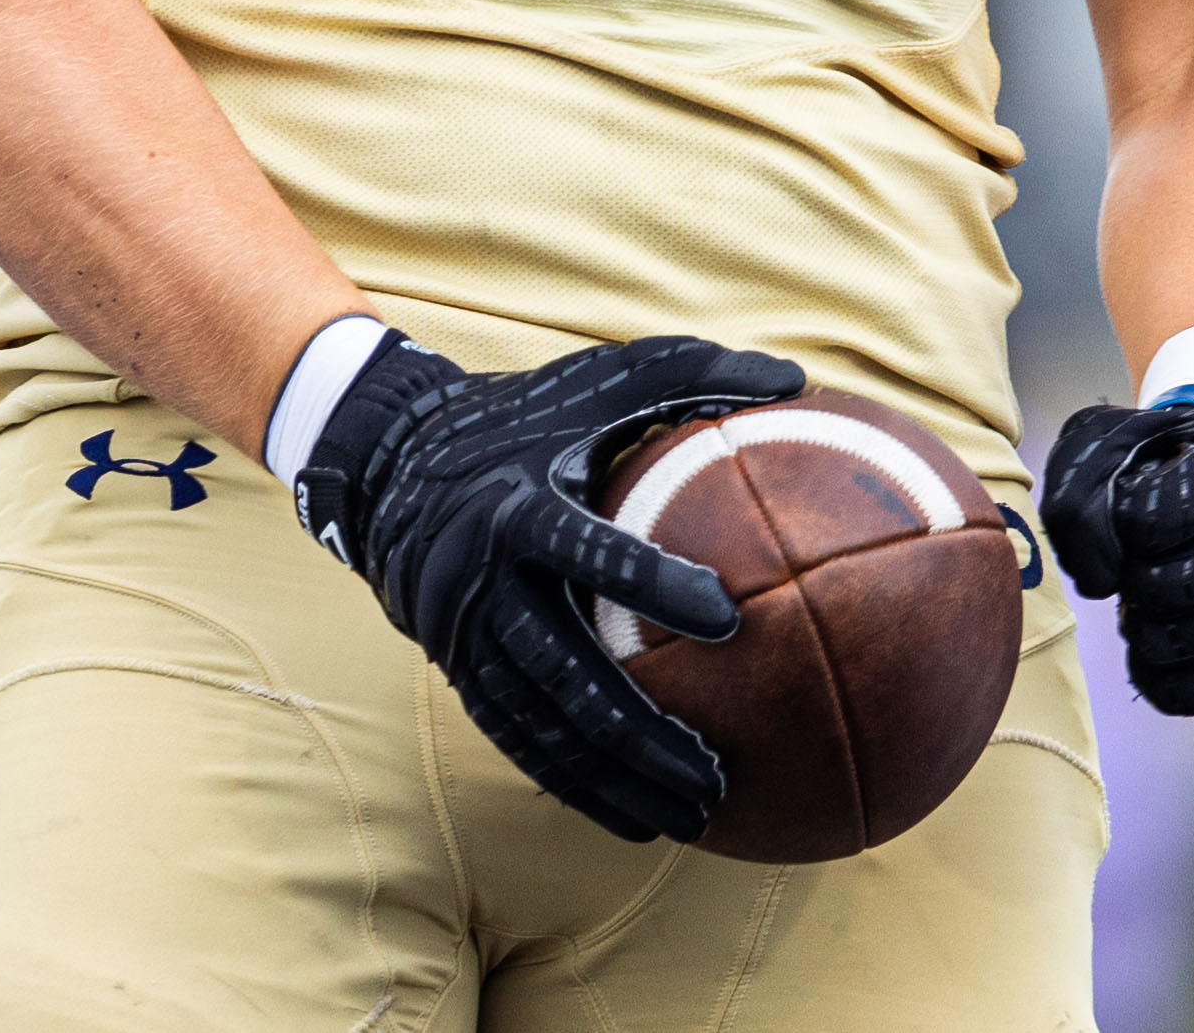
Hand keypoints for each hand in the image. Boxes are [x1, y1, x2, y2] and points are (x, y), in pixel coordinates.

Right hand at [294, 332, 805, 839]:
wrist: (393, 464)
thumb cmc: (526, 414)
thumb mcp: (602, 379)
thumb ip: (695, 374)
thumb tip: (800, 378)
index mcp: (519, 507)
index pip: (587, 551)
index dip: (652, 582)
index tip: (729, 617)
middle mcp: (483, 581)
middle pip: (565, 672)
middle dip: (643, 731)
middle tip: (721, 769)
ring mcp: (466, 638)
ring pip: (544, 726)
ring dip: (616, 779)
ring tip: (696, 816)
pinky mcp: (460, 673)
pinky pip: (521, 743)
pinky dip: (576, 786)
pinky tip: (636, 819)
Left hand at [1043, 399, 1193, 717]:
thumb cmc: (1168, 462)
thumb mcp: (1117, 445)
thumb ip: (1080, 498)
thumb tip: (1097, 581)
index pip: (1155, 521)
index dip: (1119, 530)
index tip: (1131, 517)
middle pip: (1174, 588)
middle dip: (1135, 585)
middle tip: (1138, 570)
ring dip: (1147, 634)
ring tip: (1146, 609)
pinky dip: (1166, 682)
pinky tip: (1155, 653)